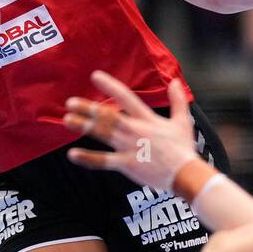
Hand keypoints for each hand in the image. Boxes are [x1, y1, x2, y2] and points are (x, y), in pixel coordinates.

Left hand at [63, 71, 198, 189]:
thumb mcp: (182, 121)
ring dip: (84, 126)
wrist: (185, 174)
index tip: (94, 76)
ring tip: (67, 120)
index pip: (126, 97)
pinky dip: (88, 158)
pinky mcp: (127, 164)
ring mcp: (129, 147)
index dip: (110, 86)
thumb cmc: (183, 149)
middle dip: (88, 108)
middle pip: (108, 116)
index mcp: (147, 118)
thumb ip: (177, 100)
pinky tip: (72, 154)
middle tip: (70, 102)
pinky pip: (104, 161)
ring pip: (103, 134)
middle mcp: (135, 130)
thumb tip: (175, 81)